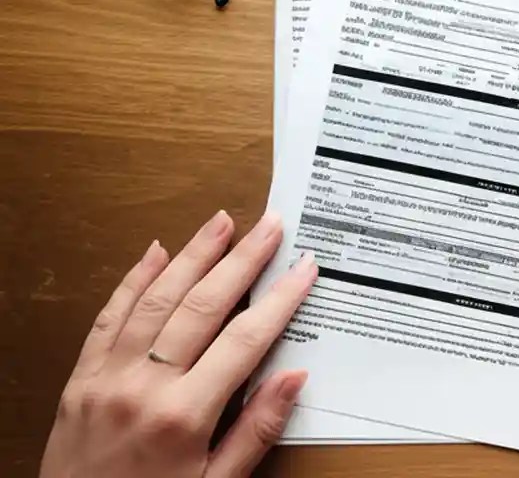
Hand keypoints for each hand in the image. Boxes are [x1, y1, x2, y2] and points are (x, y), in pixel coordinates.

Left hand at [41, 211, 317, 477]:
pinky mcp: (80, 380)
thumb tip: (294, 378)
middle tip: (269, 226)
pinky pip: (108, 318)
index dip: (279, 300)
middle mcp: (143, 387)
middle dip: (242, 261)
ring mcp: (106, 378)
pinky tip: (155, 253)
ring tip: (220, 223)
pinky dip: (133, 281)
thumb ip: (256, 430)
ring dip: (192, 256)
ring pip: (156, 300)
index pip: (244, 341)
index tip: (304, 270)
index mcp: (183, 416)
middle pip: (202, 306)